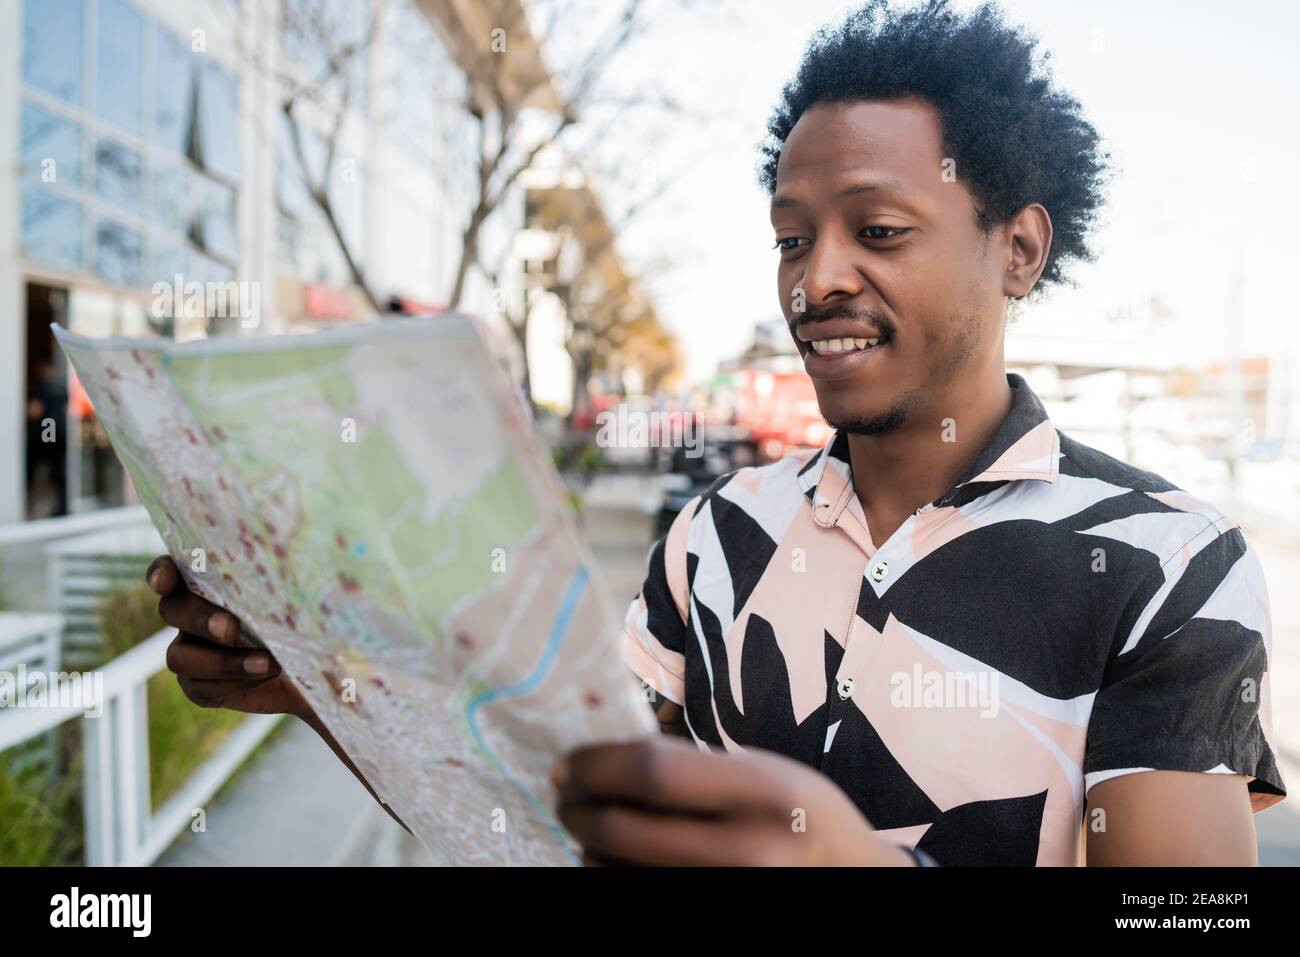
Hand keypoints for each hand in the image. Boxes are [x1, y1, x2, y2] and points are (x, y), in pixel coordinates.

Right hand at [147, 555, 314, 719]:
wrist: (318, 669)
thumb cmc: (310, 621)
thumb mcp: (307, 599)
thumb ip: (298, 582)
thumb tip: (320, 564)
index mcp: (209, 583)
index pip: (170, 570)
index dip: (161, 573)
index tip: (164, 582)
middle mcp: (191, 614)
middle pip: (171, 610)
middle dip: (198, 618)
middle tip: (231, 628)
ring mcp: (190, 651)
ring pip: (179, 657)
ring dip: (222, 661)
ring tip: (268, 663)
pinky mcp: (199, 685)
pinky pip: (200, 687)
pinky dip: (234, 683)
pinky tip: (266, 676)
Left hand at [552, 735, 916, 866]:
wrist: (850, 878)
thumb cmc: (801, 814)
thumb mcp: (762, 772)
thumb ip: (693, 767)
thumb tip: (602, 759)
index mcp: (761, 793)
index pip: (651, 772)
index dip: (595, 765)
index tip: (568, 761)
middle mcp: (745, 851)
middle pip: (622, 827)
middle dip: (577, 807)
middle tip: (562, 792)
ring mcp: (725, 895)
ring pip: (616, 872)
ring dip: (586, 845)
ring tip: (588, 823)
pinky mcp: (707, 923)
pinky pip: (631, 896)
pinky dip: (608, 874)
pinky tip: (610, 857)